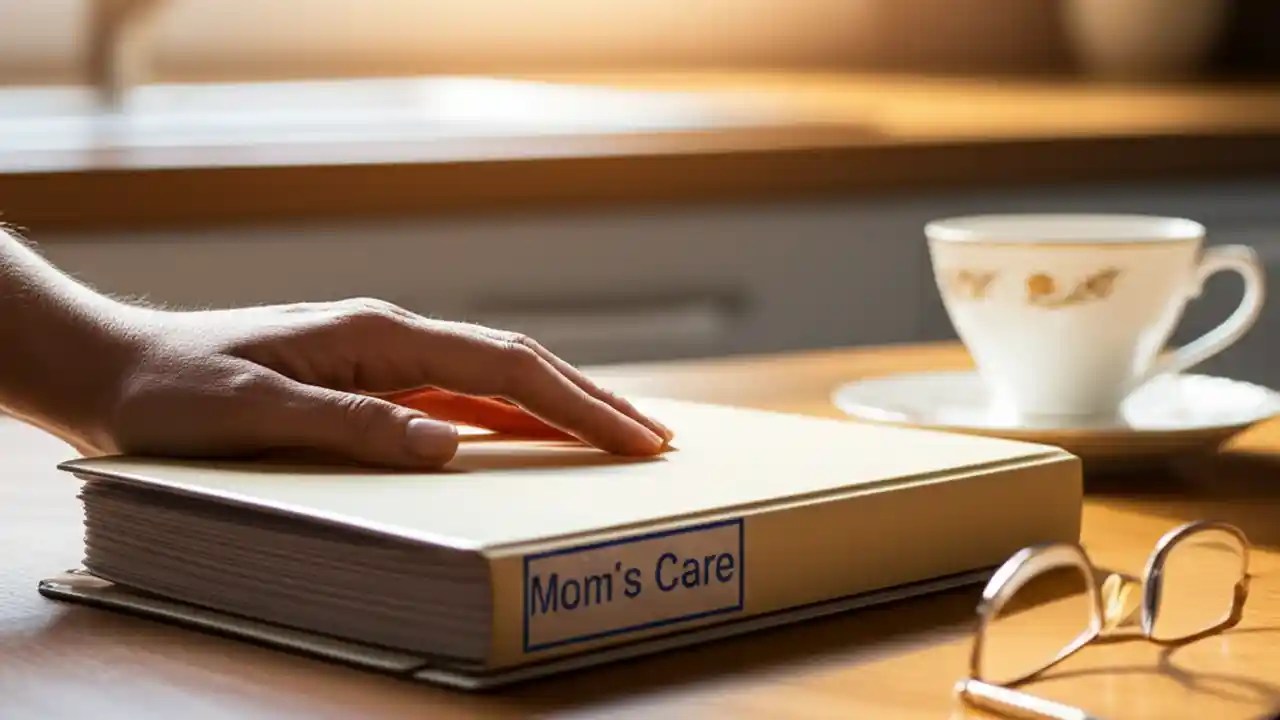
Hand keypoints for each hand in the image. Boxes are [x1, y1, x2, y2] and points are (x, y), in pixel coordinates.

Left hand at [94, 298, 671, 467]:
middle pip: (519, 364)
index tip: (635, 438)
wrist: (118, 368)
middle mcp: (393, 338)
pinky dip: (513, 417)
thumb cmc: (174, 392)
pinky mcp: (373, 380)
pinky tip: (537, 436)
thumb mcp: (252, 413)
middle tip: (657, 441)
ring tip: (621, 436)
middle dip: (592, 401)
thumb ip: (352, 423)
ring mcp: (386, 357)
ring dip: (562, 406)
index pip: (506, 368)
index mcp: (379, 336)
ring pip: (498, 379)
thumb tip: (451, 443)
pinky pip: (462, 398)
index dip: (578, 405)